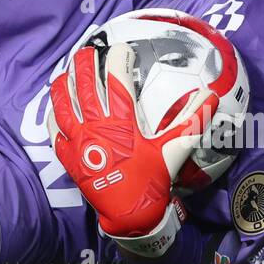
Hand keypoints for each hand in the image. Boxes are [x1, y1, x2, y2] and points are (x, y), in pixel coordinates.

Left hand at [47, 38, 218, 256]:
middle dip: (85, 63)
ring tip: (67, 70)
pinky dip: (52, 115)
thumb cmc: (152, 179)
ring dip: (64, 83)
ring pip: (64, 103)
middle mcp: (96, 126)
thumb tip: (211, 95)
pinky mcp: (68, 156)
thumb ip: (192, 120)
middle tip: (88, 49)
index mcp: (121, 121)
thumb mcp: (173, 149)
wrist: (131, 215)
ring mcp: (78, 140)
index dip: (117, 59)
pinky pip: (53, 130)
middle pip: (84, 85)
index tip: (120, 48)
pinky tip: (54, 105)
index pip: (116, 79)